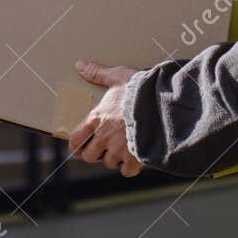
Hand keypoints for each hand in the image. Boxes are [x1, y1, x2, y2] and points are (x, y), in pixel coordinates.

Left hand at [66, 60, 141, 177]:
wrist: (161, 102)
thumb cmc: (138, 89)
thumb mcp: (117, 76)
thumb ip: (98, 74)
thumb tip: (79, 65)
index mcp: (96, 118)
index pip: (75, 140)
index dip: (76, 145)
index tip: (81, 145)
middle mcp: (104, 136)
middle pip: (89, 156)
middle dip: (96, 153)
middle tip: (105, 147)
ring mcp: (119, 149)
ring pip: (109, 163)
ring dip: (115, 158)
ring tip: (123, 148)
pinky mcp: (134, 157)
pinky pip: (127, 172)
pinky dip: (131, 167)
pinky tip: (135, 157)